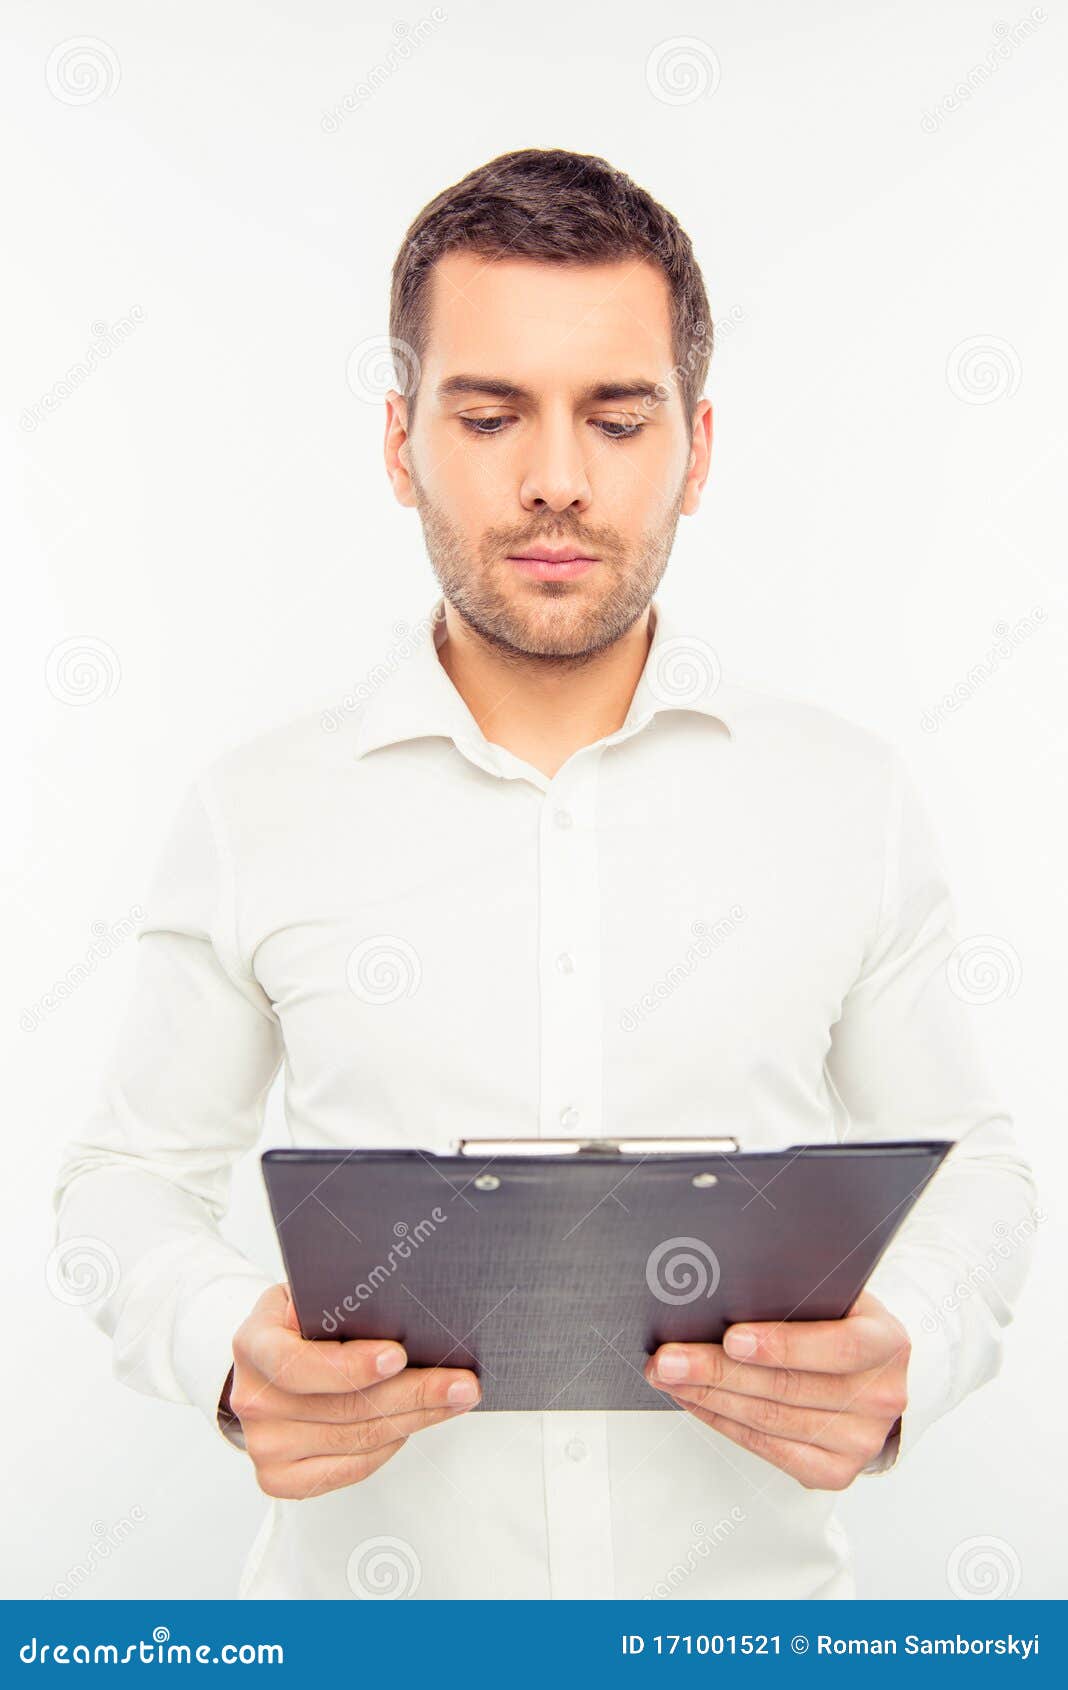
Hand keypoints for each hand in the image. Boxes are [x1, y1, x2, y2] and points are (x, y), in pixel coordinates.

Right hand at [228, 1284, 480, 1498]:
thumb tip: (396, 1302)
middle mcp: (254, 1401)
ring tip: (455, 1399)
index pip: (299, 1364)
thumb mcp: (306, 1297)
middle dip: (414, 1392)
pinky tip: (416, 1422)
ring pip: (359, 1439)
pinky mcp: (280, 1479)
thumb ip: (335, 1300)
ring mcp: (266, 1446)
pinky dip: (391, 1445)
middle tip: (461, 1383)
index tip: (399, 1356)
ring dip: (416, 1418)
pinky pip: (352, 1467)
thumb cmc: (297, 1326)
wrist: (265, 1369)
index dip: (351, 1365)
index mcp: (253, 1345)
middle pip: (346, 1407)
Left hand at [644, 1290, 908, 1490]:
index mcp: (887, 1343)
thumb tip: (723, 1287)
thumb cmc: (840, 1324)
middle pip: (788, 1387)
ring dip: (710, 1397)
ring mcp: (860, 1440)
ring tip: (670, 1377)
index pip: (839, 1347)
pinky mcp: (836, 1472)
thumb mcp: (836, 1298)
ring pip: (770, 1420)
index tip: (731, 1337)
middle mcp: (881, 1397)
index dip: (783, 1345)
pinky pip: (768, 1450)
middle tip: (668, 1359)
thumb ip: (799, 1292)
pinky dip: (724, 1424)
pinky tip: (696, 1402)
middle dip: (718, 1370)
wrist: (871, 1376)